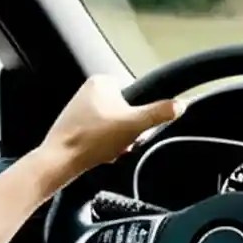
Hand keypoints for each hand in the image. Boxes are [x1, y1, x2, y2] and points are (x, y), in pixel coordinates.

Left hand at [40, 75, 182, 177]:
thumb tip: (181, 104)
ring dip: (118, 140)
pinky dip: (104, 145)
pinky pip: (100, 134)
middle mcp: (88, 90)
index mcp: (102, 81)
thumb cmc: (94, 138)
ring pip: (114, 125)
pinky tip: (101, 154)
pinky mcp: (73, 125)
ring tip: (110, 150)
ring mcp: (79, 108)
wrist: (60, 160)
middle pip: (125, 112)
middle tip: (122, 142)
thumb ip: (159, 113)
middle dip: (128, 130)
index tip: (134, 129)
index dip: (139, 115)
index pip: (135, 97)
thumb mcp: (134, 124)